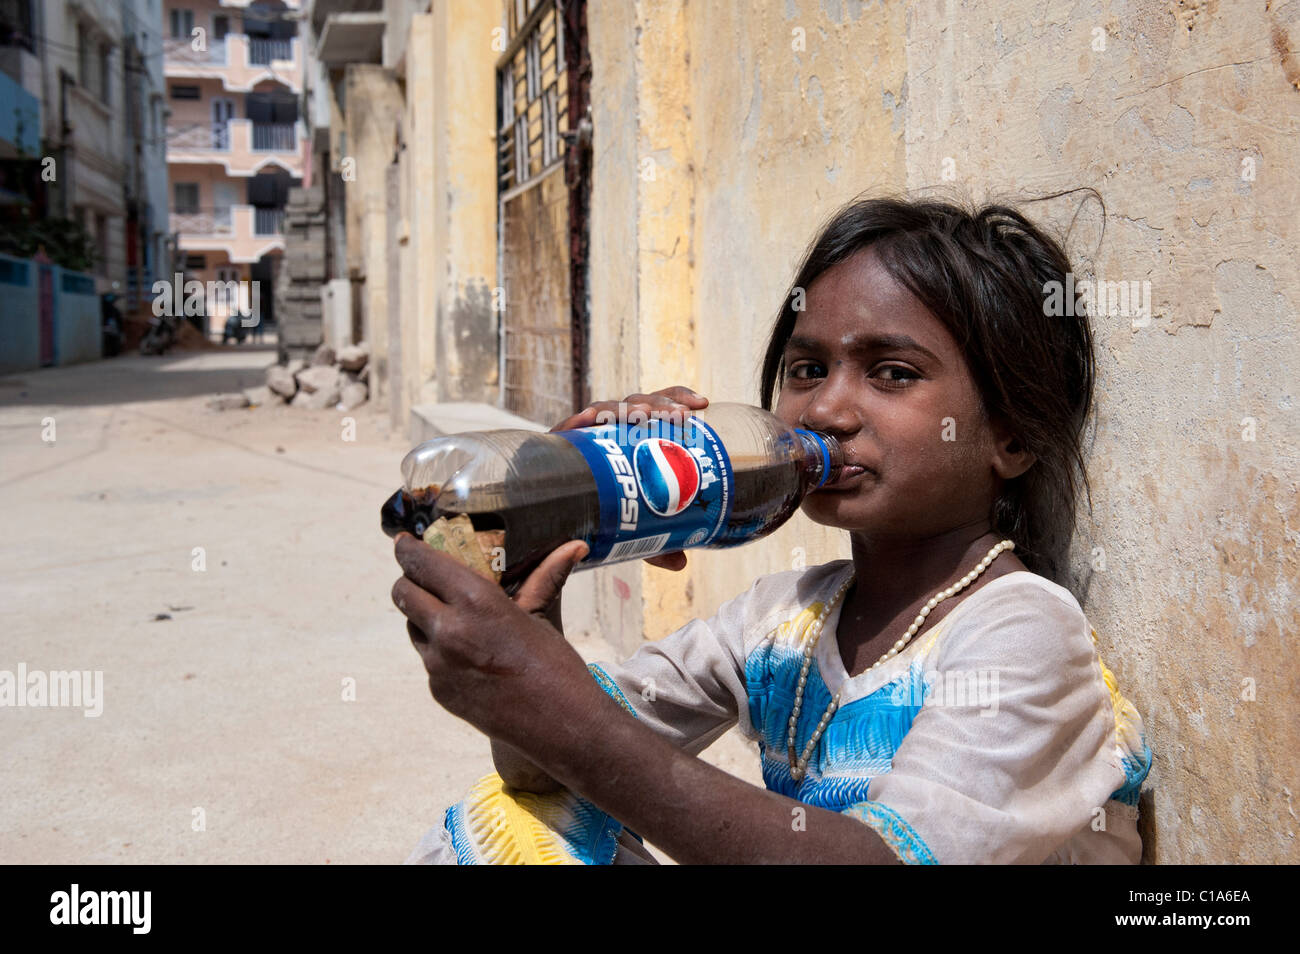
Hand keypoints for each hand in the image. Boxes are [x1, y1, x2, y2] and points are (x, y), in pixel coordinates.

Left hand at [391, 533, 600, 747]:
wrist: (559, 724)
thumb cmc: (555, 664)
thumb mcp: (541, 615)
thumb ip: (543, 577)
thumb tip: (575, 547)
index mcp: (475, 601)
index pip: (421, 564)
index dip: (407, 550)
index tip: (404, 542)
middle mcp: (448, 630)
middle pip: (403, 593)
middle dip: (409, 581)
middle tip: (422, 577)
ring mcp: (438, 664)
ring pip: (412, 627)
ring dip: (424, 617)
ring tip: (453, 617)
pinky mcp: (438, 691)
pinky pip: (429, 659)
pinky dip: (441, 651)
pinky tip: (469, 655)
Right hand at [549, 385, 709, 572]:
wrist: (557, 529)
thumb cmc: (604, 516)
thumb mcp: (634, 529)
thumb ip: (657, 544)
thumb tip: (680, 562)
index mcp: (634, 437)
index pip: (657, 406)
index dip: (678, 397)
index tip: (702, 404)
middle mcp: (611, 430)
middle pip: (637, 404)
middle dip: (660, 404)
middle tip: (680, 417)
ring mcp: (586, 436)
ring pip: (606, 409)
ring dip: (626, 409)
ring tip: (643, 417)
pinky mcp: (560, 447)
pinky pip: (567, 428)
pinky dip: (577, 422)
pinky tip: (587, 420)